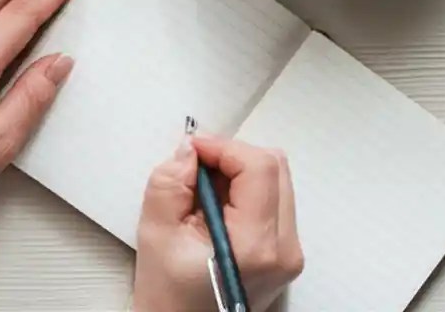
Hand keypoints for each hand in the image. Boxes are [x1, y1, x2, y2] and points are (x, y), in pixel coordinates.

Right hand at [133, 136, 303, 311]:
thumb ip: (170, 183)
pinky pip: (274, 199)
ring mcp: (289, 252)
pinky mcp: (285, 252)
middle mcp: (284, 248)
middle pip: (274, 167)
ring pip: (276, 179)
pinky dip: (244, 190)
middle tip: (195, 168)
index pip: (258, 167)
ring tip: (202, 192)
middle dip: (232, 156)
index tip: (193, 149)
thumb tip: (190, 150)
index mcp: (254, 245)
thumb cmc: (169, 297)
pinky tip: (216, 208)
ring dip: (238, 172)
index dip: (223, 147)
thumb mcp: (155, 233)